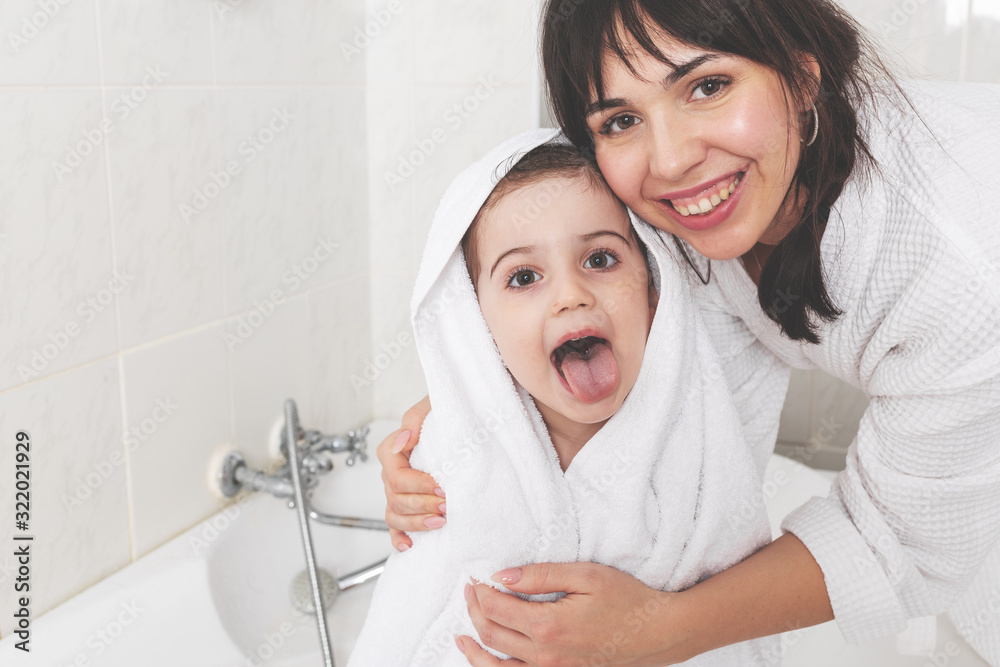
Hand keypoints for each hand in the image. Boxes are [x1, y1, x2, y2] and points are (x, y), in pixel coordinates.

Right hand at [376, 396, 444, 550]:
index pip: (395, 475)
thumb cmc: (444, 413)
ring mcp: (397, 491)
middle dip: (422, 505)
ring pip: (394, 514)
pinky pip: (395, 526)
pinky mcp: (406, 504)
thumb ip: (415, 419)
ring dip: (416, 522)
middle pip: (396, 498)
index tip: (441, 486)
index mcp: (393, 449)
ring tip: (440, 522)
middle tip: (448, 506)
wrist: (458, 420)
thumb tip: (404, 439)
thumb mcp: (432, 406)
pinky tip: (410, 545)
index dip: (417, 485)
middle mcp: (391, 472)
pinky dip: (399, 538)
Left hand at [456, 562, 682, 666]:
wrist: (656, 632)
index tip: (476, 577)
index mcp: (548, 625)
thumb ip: (540, 576)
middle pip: (491, 635)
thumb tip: (503, 576)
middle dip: (475, 611)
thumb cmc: (625, 600)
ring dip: (475, 649)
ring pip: (497, 665)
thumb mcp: (585, 575)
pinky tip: (488, 660)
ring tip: (461, 635)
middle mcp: (545, 654)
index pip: (497, 608)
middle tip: (470, 592)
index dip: (481, 592)